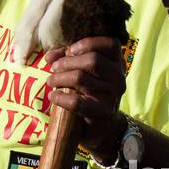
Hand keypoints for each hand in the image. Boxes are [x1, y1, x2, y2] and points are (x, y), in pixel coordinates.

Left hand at [44, 37, 126, 155]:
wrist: (102, 126)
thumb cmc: (90, 92)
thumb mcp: (84, 72)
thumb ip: (68, 58)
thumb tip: (50, 56)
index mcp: (117, 63)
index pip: (111, 44)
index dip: (90, 43)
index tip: (71, 49)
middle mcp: (119, 77)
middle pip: (92, 60)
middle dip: (67, 62)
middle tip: (54, 68)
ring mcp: (112, 95)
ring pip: (81, 78)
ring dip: (59, 78)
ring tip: (50, 81)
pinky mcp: (103, 111)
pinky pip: (76, 101)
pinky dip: (60, 97)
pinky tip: (53, 96)